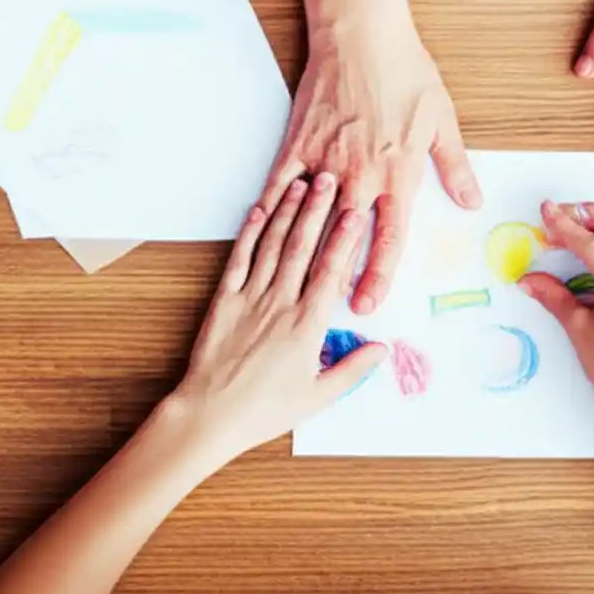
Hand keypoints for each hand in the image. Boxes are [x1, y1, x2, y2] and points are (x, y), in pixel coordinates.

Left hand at [170, 172, 386, 462]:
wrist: (210, 415)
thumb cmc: (265, 410)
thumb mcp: (318, 396)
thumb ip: (353, 368)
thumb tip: (383, 348)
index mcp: (307, 326)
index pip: (331, 272)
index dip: (344, 239)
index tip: (356, 213)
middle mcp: (280, 304)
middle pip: (303, 248)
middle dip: (317, 210)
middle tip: (329, 178)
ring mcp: (250, 299)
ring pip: (273, 246)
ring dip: (288, 213)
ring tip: (301, 184)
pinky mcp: (224, 301)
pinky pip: (239, 260)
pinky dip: (249, 234)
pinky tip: (259, 211)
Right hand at [263, 0, 481, 316]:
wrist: (362, 34)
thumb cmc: (406, 73)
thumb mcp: (442, 121)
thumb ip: (454, 167)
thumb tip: (472, 201)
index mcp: (398, 175)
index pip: (389, 239)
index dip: (378, 276)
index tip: (367, 303)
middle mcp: (360, 176)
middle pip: (346, 240)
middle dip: (336, 278)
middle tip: (328, 308)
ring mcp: (325, 162)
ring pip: (310, 219)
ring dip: (303, 254)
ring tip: (293, 286)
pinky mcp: (298, 144)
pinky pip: (281, 185)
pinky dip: (272, 211)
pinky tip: (264, 235)